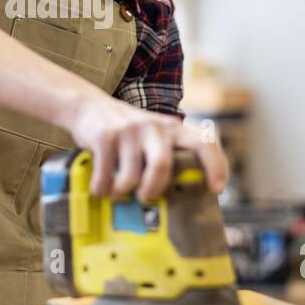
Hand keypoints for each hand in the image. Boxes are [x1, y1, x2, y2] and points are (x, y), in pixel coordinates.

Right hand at [60, 89, 227, 201]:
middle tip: (146, 198)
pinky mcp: (105, 136)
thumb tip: (180, 198)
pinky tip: (101, 187)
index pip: (204, 142)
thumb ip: (167, 156)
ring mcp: (129, 130)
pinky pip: (106, 176)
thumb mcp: (153, 136)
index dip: (215, 166)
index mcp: (172, 128)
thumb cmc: (127, 132)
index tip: (216, 189)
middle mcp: (154, 127)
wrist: (88, 105)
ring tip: (118, 191)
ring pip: (132, 176)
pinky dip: (103, 189)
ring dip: (123, 191)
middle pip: (162, 165)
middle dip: (153, 189)